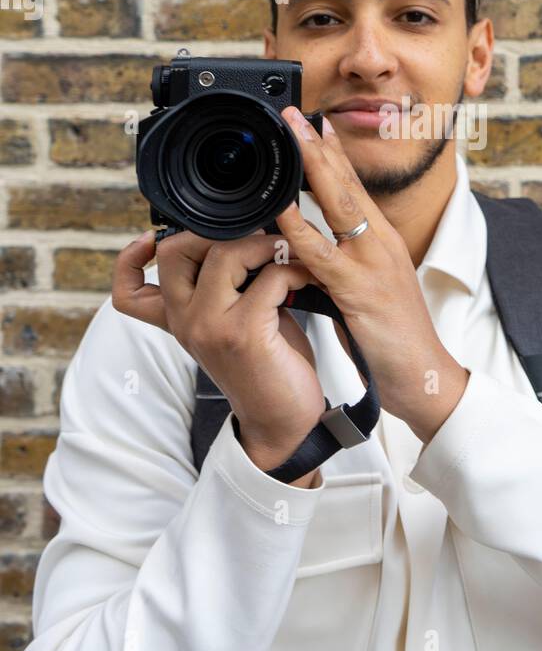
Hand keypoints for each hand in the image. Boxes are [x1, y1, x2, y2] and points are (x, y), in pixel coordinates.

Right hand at [111, 228, 326, 474]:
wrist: (283, 420)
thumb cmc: (266, 364)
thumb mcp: (234, 320)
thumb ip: (227, 285)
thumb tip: (247, 233)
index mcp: (178, 320)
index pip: (127, 292)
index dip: (128, 260)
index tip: (153, 241)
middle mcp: (186, 322)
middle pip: (175, 252)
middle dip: (217, 231)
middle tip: (254, 237)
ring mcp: (210, 327)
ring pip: (224, 254)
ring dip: (264, 244)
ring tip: (287, 252)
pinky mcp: (244, 333)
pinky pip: (269, 277)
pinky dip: (293, 269)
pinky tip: (305, 278)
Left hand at [274, 107, 469, 438]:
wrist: (423, 374)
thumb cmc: (392, 336)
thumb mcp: (367, 288)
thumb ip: (341, 263)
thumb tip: (309, 246)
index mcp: (382, 240)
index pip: (355, 186)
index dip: (333, 153)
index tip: (313, 123)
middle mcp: (380, 242)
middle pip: (346, 183)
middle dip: (319, 146)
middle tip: (294, 114)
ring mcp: (372, 262)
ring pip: (337, 203)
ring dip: (312, 166)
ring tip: (291, 138)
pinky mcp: (359, 289)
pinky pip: (321, 252)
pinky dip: (298, 227)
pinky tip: (280, 208)